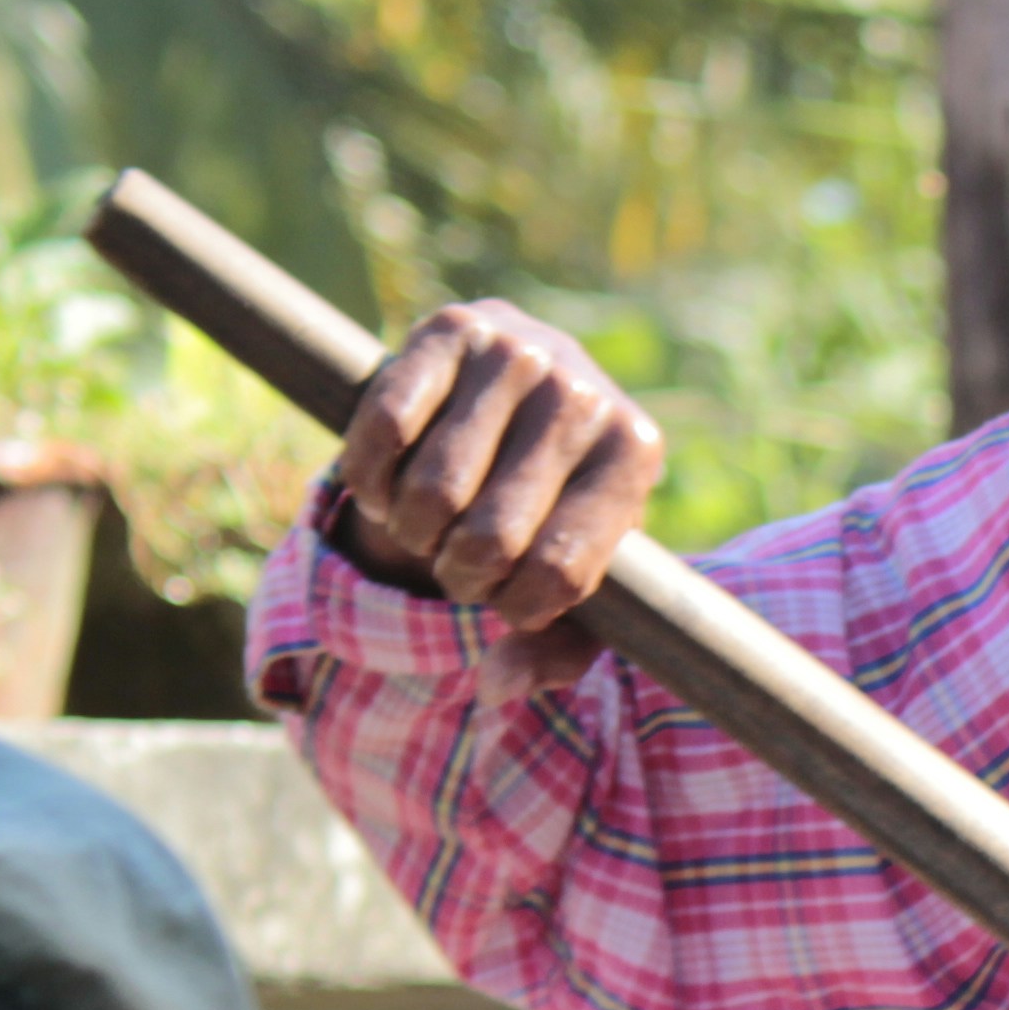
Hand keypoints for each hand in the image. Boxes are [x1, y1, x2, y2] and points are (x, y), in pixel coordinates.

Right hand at [334, 302, 665, 695]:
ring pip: (430, 493)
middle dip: (459, 576)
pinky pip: (383, 430)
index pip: (557, 574)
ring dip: (413, 532)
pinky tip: (393, 484)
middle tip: (460, 563)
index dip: (514, 608)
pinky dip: (374, 481)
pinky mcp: (451, 325)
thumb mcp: (580, 582)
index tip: (508, 600)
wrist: (531, 391)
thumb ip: (557, 653)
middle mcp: (583, 393)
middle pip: (487, 540)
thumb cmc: (557, 505)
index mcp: (634, 455)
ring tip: (430, 523)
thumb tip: (497, 684)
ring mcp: (518, 351)